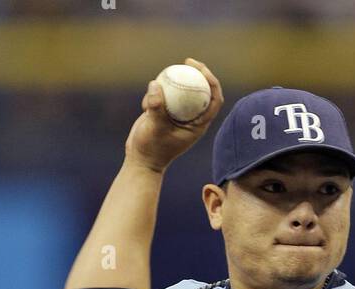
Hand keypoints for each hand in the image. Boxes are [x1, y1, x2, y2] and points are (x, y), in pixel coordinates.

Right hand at [125, 59, 223, 173]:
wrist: (141, 161)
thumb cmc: (151, 149)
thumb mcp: (154, 128)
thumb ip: (156, 108)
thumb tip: (155, 85)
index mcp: (199, 125)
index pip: (214, 99)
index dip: (212, 81)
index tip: (201, 69)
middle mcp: (192, 118)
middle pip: (201, 90)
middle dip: (197, 73)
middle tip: (187, 61)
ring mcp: (179, 114)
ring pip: (181, 90)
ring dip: (170, 83)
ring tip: (157, 86)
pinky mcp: (166, 112)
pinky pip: (164, 95)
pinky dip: (154, 94)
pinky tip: (144, 106)